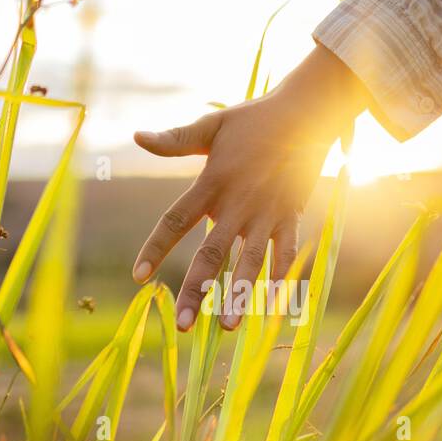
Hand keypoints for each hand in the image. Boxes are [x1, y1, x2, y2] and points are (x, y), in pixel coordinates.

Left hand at [132, 43, 366, 331]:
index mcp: (211, 183)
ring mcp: (265, 214)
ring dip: (238, 295)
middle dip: (196, 290)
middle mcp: (236, 204)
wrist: (305, 113)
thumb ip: (175, 139)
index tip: (138, 277)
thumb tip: (136, 136)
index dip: (156, 248)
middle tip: (182, 325)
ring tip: (227, 327)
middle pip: (211, 254)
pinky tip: (273, 309)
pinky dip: (281, 281)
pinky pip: (286, 255)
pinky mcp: (290, 217)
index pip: (175, 220)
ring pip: (249, 262)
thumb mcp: (211, 126)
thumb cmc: (254, 120)